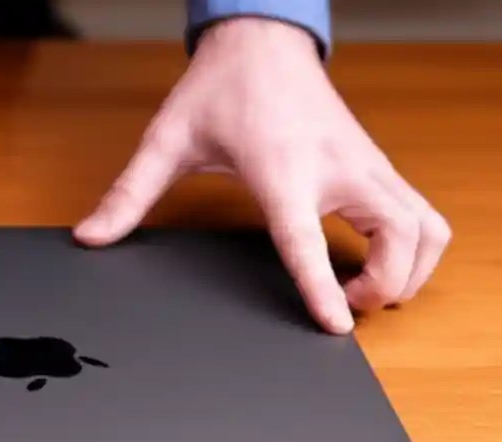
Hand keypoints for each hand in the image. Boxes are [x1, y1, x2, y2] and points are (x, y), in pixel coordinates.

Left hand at [74, 18, 449, 333]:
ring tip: (367, 290)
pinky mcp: (379, 165)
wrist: (261, 42)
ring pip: (426, 228)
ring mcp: (369, 164)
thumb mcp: (166, 142)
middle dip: (385, 286)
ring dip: (410, 270)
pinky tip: (378, 260)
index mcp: (285, 168)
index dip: (323, 285)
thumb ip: (129, 194)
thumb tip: (90, 237)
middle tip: (347, 308)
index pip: (308, 238)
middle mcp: (340, 167)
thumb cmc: (220, 90)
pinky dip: (414, 247)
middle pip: (399, 238)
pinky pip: (422, 215)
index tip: (337, 323)